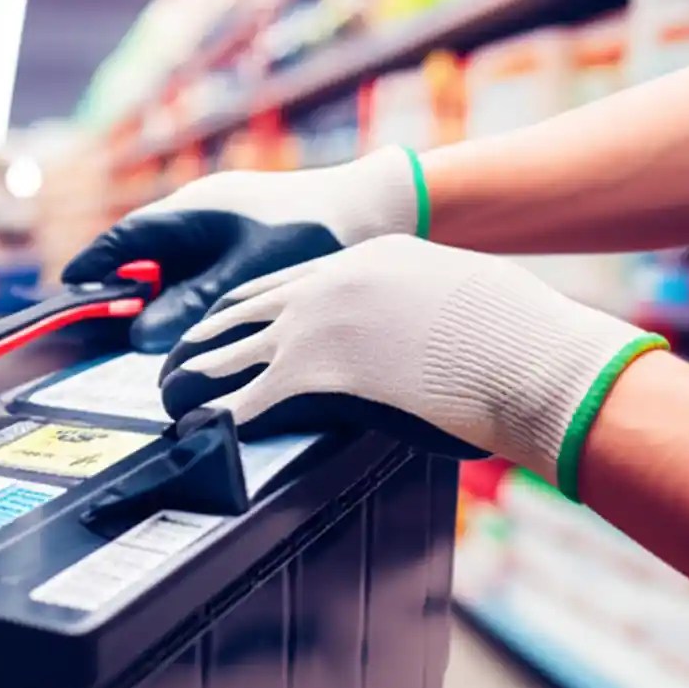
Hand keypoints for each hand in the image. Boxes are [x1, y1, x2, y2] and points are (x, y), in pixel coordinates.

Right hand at [61, 147, 424, 351]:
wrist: (371, 206)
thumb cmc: (312, 233)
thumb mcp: (247, 277)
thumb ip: (191, 307)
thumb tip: (139, 337)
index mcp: (190, 212)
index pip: (124, 240)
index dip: (93, 266)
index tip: (68, 289)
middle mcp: (199, 212)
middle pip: (144, 253)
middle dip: (124, 288)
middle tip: (104, 324)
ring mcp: (221, 220)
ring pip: (174, 261)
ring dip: (160, 293)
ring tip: (152, 329)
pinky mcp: (243, 234)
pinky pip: (200, 263)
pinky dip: (190, 290)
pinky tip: (201, 318)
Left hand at [159, 236, 666, 482]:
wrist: (519, 349)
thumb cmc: (510, 327)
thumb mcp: (455, 289)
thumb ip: (416, 300)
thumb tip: (411, 326)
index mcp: (362, 258)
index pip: (283, 280)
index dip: (244, 306)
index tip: (221, 320)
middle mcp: (328, 282)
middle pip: (244, 307)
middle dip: (206, 334)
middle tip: (178, 354)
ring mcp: (315, 324)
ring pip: (232, 347)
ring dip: (196, 373)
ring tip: (169, 392)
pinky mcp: (314, 370)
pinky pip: (249, 396)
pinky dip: (218, 414)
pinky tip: (200, 428)